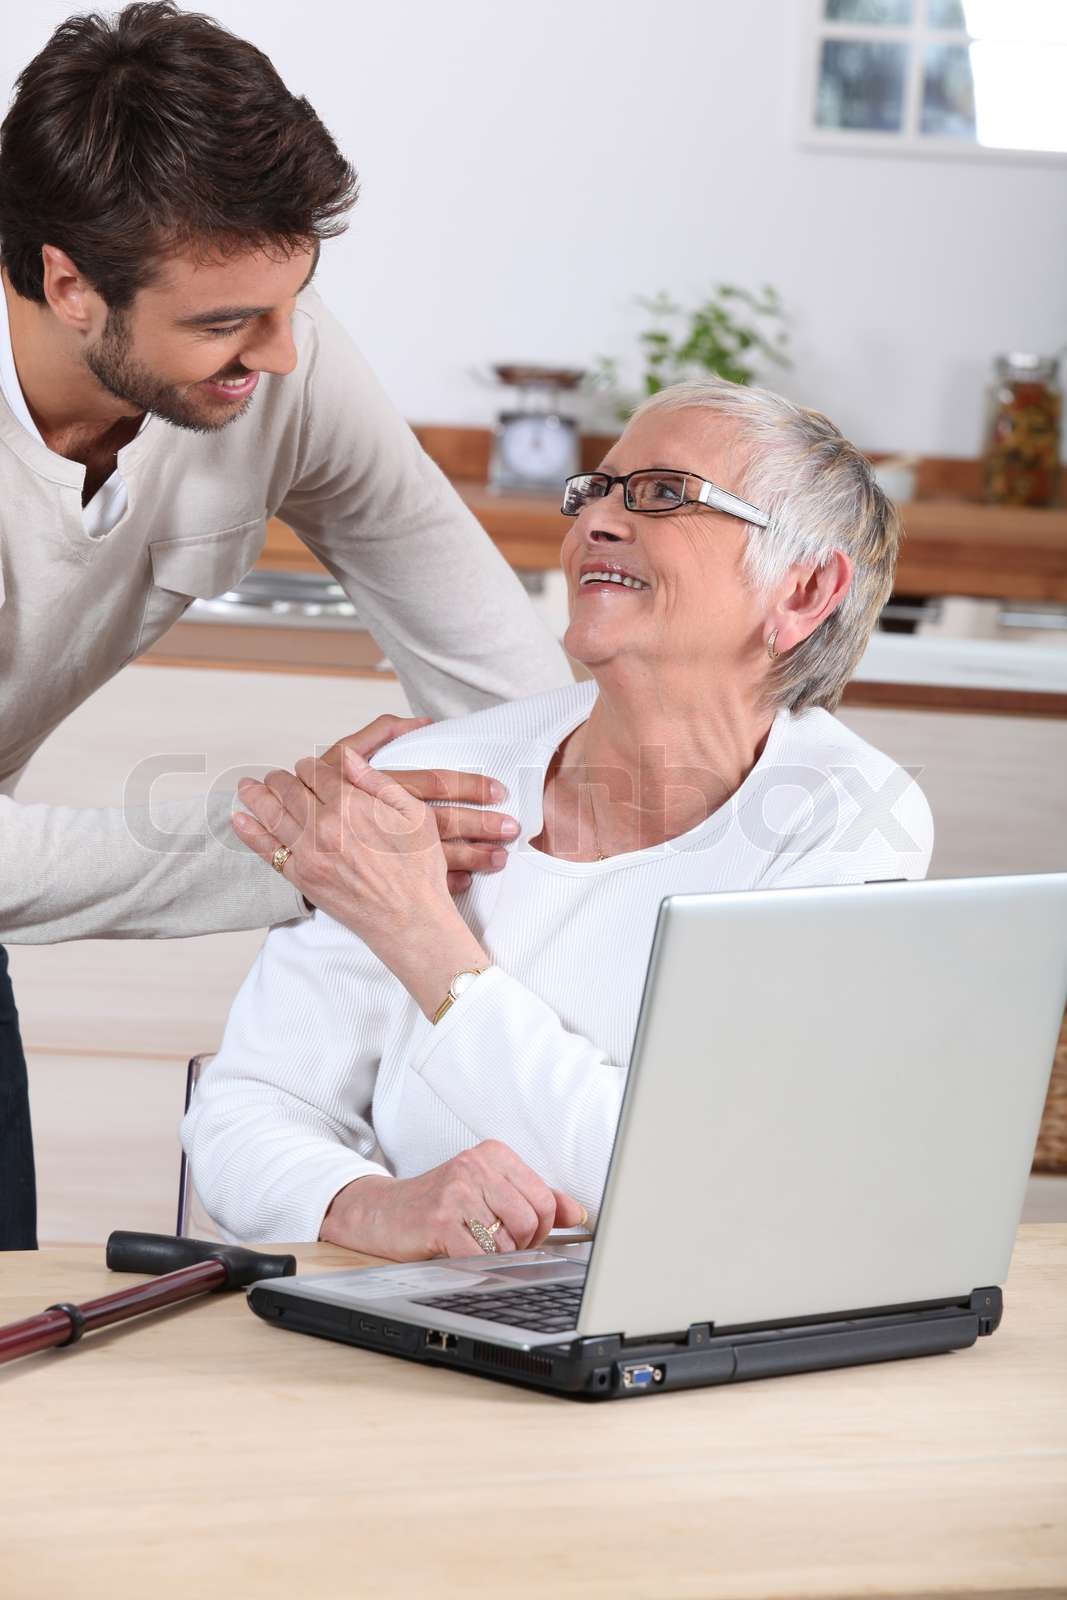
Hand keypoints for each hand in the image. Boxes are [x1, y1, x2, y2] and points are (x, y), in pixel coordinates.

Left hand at [234, 744, 489, 1010]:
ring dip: (256, 796)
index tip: (310, 768)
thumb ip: (377, 782)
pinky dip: (249, 831)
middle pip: (289, 788)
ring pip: (271, 813)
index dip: (310, 766)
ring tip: (246, 787)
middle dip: (281, 778)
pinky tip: (239, 819)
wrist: (411, 920)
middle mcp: (324, 825)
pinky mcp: (301, 877)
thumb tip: (349, 757)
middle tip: (277, 776)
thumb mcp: (414, 814)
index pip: (316, 771)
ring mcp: (308, 853)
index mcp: (351, 804)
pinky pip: (266, 849)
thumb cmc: (419, 869)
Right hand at [319, 715, 518, 894]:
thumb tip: (423, 722)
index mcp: (382, 788)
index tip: (499, 790)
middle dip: (480, 824)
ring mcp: (383, 850)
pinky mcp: (379, 873)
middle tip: (513, 828)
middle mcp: (384, 819)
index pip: (434, 782)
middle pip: (442, 820)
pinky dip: (445, 881)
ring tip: (501, 857)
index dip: (468, 785)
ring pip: (436, 854)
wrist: (291, 835)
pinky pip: (417, 881)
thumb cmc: (325, 792)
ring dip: (472, 856)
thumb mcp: (343, 756)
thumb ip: (380, 734)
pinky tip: (468, 883)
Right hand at [320, 1141, 586, 1260]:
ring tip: (477, 1247)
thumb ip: (535, 1198)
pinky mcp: (440, 1220)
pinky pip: (481, 1255)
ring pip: (509, 1240)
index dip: (543, 1227)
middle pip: (532, 1219)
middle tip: (501, 1246)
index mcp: (494, 1153)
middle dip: (524, 1244)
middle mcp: (477, 1165)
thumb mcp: (489, 1190)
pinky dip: (479, 1265)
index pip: (546, 1197)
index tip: (525, 1234)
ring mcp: (457, 1191)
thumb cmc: (439, 1203)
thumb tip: (579, 1213)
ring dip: (499, 1256)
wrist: (382, 1212)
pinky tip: (463, 1255)